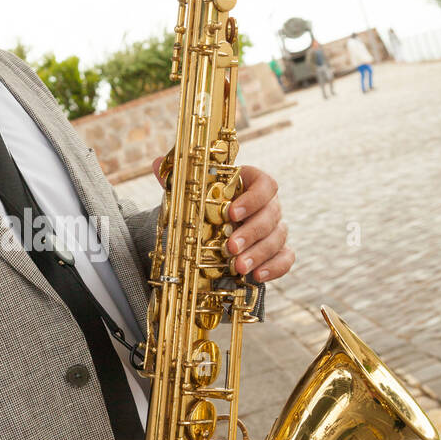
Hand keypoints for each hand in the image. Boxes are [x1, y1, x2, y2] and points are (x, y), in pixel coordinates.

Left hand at [150, 158, 293, 283]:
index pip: (266, 184)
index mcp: (252, 184)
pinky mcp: (278, 250)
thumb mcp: (192, 193)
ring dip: (258, 254)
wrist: (214, 230)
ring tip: (238, 267)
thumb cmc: (207, 207)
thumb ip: (178, 180)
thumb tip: (155, 164)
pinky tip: (257, 276)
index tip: (231, 213)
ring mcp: (275, 228)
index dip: (252, 199)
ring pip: (277, 238)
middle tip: (231, 248)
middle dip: (251, 233)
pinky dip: (274, 268)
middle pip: (272, 215)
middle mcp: (269, 205)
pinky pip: (285, 258)